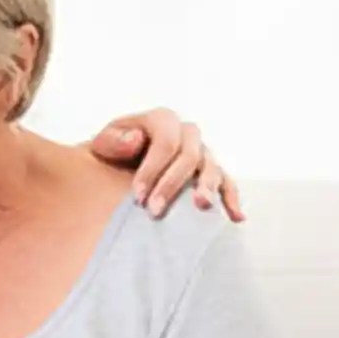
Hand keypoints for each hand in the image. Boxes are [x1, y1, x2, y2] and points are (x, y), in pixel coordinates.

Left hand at [86, 108, 243, 221]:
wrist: (119, 163)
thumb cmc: (111, 153)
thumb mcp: (103, 144)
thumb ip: (113, 140)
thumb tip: (136, 140)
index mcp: (162, 120)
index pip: (165, 142)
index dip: (152, 169)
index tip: (137, 196)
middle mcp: (187, 133)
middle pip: (189, 156)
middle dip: (172, 185)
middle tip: (154, 211)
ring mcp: (202, 152)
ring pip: (212, 167)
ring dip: (207, 188)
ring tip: (201, 206)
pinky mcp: (211, 172)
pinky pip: (227, 182)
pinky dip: (232, 198)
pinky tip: (235, 217)